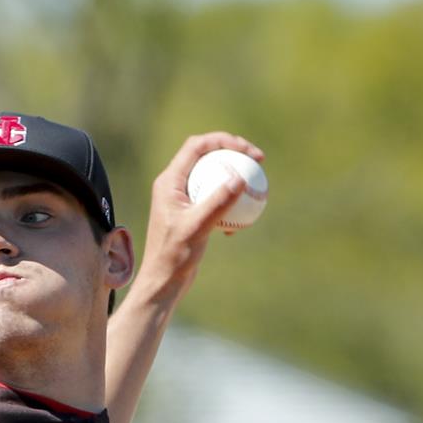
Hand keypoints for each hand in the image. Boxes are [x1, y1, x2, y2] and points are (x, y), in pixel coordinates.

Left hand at [131, 132, 265, 301]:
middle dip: (234, 153)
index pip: (197, 146)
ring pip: (213, 178)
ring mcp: (183, 200)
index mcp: (169, 181)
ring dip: (235, 179)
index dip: (224, 140)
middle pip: (207, 156)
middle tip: (258, 160)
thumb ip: (217, 202)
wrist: (164, 282)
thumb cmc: (174, 256)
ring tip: (256, 186)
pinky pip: (215, 200)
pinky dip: (231, 205)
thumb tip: (239, 178)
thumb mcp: (197, 228)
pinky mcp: (192, 215)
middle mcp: (174, 185)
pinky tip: (241, 224)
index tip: (249, 152)